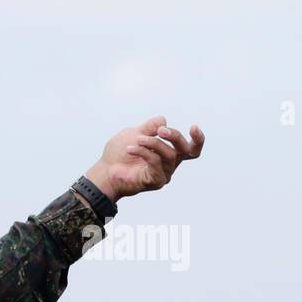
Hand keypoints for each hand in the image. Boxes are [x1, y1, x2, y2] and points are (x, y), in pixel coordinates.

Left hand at [86, 117, 204, 200]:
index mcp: (168, 153)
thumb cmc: (118, 154)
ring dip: (153, 143)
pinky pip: (156, 162)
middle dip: (174, 136)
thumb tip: (163, 120)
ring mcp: (164, 174)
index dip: (198, 139)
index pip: (191, 149)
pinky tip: (130, 149)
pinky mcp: (156, 181)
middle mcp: (170, 164)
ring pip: (170, 154)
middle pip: (185, 150)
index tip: (193, 126)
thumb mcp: (135, 134)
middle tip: (160, 130)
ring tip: (136, 141)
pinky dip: (144, 152)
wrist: (103, 171)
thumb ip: (149, 127)